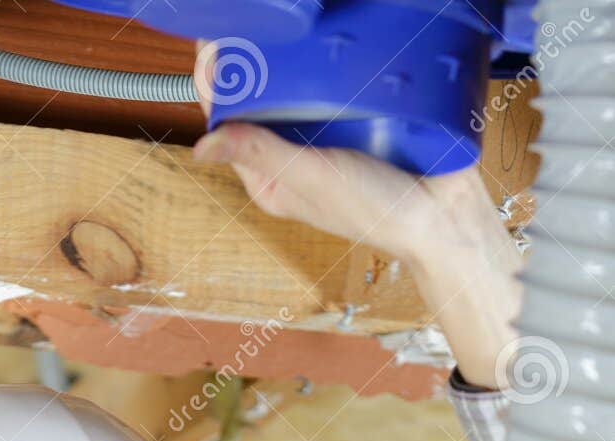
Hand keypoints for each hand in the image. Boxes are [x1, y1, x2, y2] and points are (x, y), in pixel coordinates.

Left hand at [191, 41, 523, 388]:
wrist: (445, 213)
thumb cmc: (375, 210)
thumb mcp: (309, 178)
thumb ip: (259, 156)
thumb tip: (201, 147)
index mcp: (268, 177)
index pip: (228, 122)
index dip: (216, 82)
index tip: (211, 39)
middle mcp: (291, 152)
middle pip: (257, 96)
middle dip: (249, 58)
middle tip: (250, 17)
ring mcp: (326, 130)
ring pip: (294, 82)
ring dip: (288, 52)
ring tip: (284, 20)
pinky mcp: (359, 112)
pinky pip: (335, 78)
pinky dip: (329, 56)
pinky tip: (325, 32)